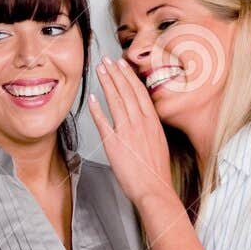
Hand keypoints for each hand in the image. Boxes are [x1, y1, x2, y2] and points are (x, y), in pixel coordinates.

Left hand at [88, 56, 177, 213]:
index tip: (123, 65)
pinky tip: (92, 98)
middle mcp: (140, 122)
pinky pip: (103, 122)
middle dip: (116, 73)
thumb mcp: (158, 143)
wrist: (154, 188)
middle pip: (127, 91)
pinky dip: (97, 109)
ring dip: (107, 83)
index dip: (129, 76)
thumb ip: (149, 129)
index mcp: (152, 121)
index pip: (139, 92)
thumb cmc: (156, 172)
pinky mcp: (115, 144)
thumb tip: (143, 122)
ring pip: (116, 101)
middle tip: (107, 60)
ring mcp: (127, 131)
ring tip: (100, 71)